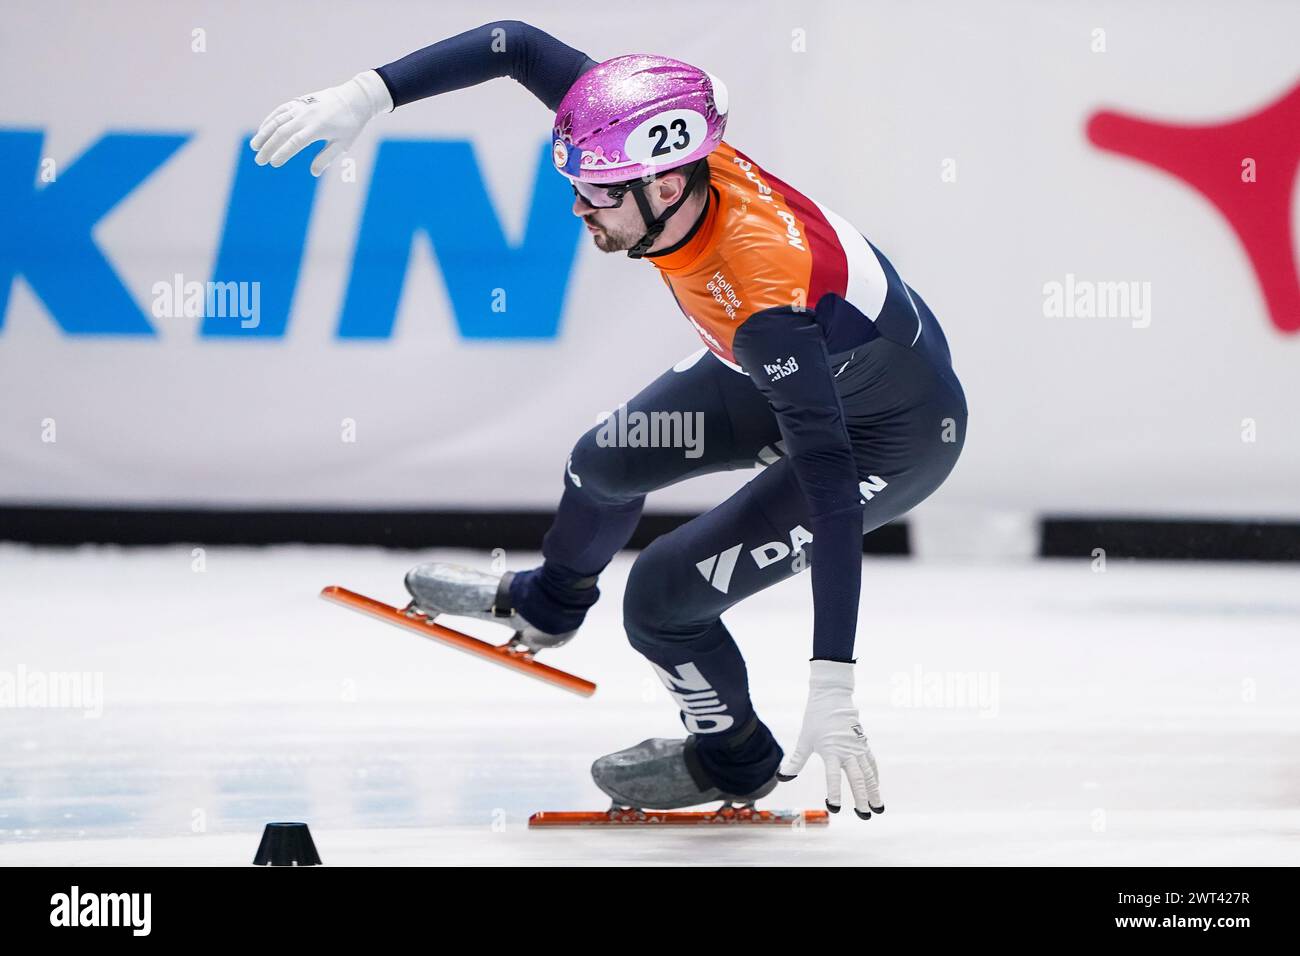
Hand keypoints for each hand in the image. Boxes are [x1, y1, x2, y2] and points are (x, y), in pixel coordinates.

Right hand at [250, 70, 391, 175]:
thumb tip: (313, 173)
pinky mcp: (299, 102)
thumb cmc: (351, 124)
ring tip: (254, 146)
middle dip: (268, 147)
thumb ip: (327, 158)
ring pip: (277, 120)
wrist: (355, 97)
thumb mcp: (343, 144)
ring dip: (264, 133)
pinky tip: (263, 130)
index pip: (295, 142)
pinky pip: (280, 111)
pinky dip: (270, 120)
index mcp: (318, 128)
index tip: (273, 164)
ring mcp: (301, 107)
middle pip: (282, 132)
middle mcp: (306, 116)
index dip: (283, 153)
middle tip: (259, 161)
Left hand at [778, 660, 883, 818]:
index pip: (833, 777)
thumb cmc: (815, 718)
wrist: (833, 697)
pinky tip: (876, 787)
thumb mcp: (804, 740)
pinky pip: (871, 763)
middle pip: (857, 779)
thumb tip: (781, 777)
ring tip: (878, 808)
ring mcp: (858, 748)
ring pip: (868, 774)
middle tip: (864, 816)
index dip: (834, 793)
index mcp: (831, 751)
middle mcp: (847, 751)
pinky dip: (874, 777)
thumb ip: (795, 761)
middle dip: (861, 799)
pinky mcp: (863, 743)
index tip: (834, 808)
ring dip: (874, 791)